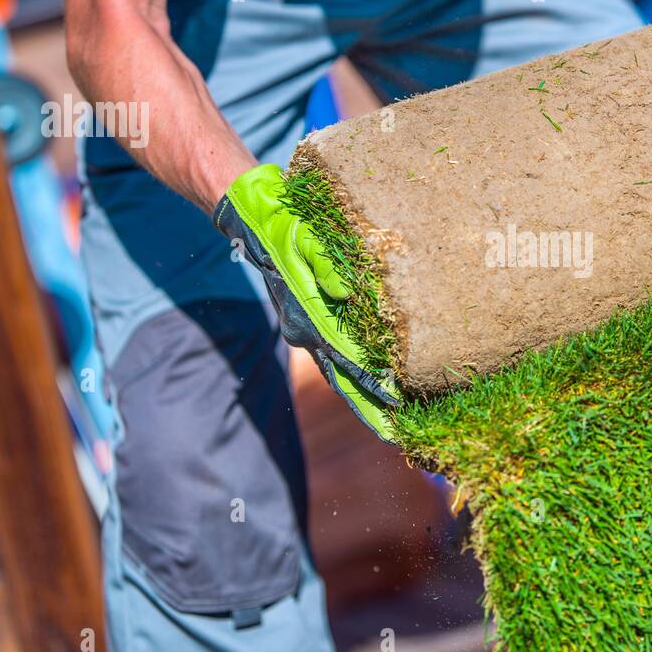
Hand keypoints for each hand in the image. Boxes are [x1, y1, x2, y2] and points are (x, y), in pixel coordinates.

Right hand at [214, 163, 399, 440]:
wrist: (253, 217)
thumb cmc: (282, 223)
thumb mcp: (304, 236)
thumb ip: (326, 262)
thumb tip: (346, 292)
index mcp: (309, 316)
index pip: (346, 360)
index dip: (371, 385)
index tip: (396, 407)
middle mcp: (307, 331)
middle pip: (344, 379)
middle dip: (370, 407)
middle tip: (398, 435)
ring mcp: (308, 329)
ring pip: (340, 372)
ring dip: (363, 397)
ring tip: (390, 423)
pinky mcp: (311, 321)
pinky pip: (335, 356)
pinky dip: (353, 375)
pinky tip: (372, 386)